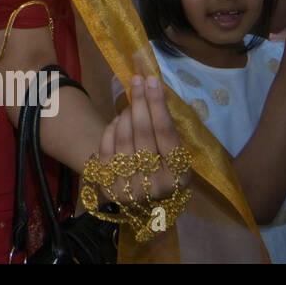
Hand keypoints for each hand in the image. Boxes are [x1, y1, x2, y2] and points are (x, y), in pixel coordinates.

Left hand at [94, 74, 189, 207]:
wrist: (141, 203)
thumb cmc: (162, 172)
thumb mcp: (174, 159)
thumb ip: (167, 133)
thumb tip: (154, 91)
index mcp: (179, 177)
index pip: (166, 132)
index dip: (158, 104)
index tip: (152, 80)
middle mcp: (156, 185)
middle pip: (144, 132)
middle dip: (139, 101)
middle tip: (137, 80)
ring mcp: (130, 186)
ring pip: (124, 136)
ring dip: (126, 113)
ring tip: (130, 103)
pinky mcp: (108, 184)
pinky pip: (106, 145)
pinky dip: (112, 127)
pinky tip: (118, 120)